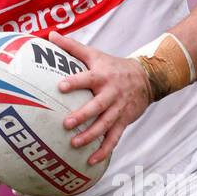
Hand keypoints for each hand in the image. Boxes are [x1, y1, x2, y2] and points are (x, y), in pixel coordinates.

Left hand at [49, 30, 151, 165]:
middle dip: (82, 116)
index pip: (87, 78)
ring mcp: (118, 109)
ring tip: (75, 144)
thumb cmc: (113, 66)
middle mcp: (111, 94)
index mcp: (102, 76)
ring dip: (91, 136)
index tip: (60, 86)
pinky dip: (104, 151)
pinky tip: (92, 161)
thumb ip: (72, 47)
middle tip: (66, 124)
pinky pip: (114, 138)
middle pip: (97, 106)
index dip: (75, 82)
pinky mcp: (123, 121)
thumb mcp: (95, 54)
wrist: (146, 78)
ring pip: (105, 125)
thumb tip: (50, 34)